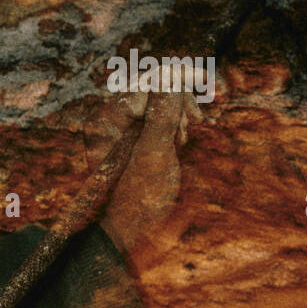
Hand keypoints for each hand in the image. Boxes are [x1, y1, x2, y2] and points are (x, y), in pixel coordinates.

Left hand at [100, 87, 199, 254]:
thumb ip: (162, 114)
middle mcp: (108, 122)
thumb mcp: (154, 154)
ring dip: (178, 113)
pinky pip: (158, 118)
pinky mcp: (135, 140)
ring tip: (185, 137)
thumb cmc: (138, 200)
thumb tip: (170, 74)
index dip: (174, 82)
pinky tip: (181, 140)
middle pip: (151, 89)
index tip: (202, 81)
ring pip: (158, 103)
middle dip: (177, 100)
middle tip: (195, 121)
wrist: (131, 233)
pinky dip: (174, 124)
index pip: (143, 84)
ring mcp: (121, 131)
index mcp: (104, 122)